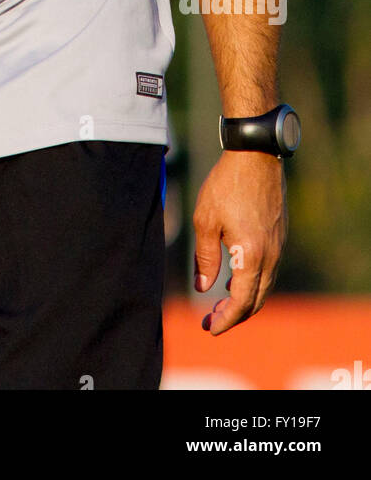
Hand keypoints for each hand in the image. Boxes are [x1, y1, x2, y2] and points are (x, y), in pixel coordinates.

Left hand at [192, 150, 286, 335]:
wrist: (255, 155)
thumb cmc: (226, 185)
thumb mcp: (205, 220)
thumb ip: (205, 258)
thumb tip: (203, 288)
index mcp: (252, 255)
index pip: (242, 302)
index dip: (225, 320)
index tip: (209, 328)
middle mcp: (272, 256)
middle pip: (256, 300)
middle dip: (234, 315)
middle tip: (210, 320)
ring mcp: (279, 246)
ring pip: (265, 286)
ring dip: (244, 299)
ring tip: (220, 302)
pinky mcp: (280, 236)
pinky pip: (269, 271)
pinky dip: (253, 282)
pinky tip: (235, 277)